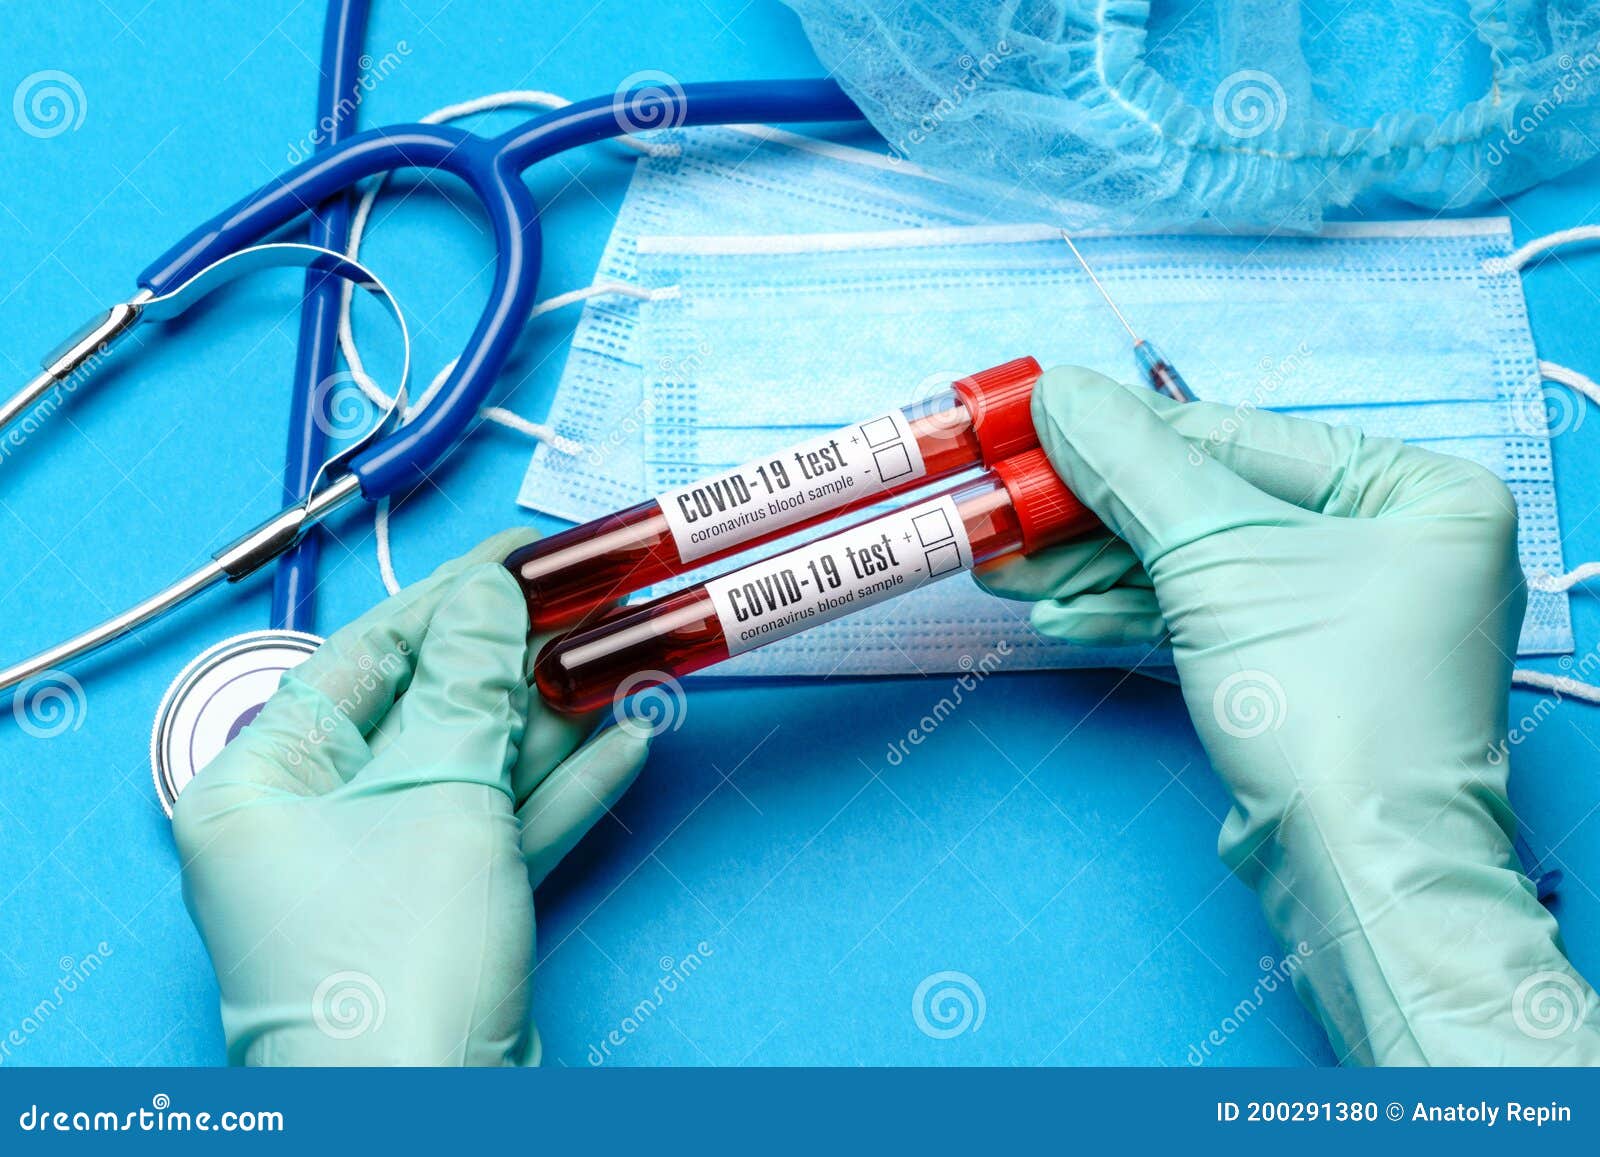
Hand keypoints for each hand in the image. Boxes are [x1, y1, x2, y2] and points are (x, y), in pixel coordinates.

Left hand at [173, 531, 648, 1065]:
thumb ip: (470, 683)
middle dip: (514, 661)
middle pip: (427, 709)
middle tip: (585, 604)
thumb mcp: (439, 790)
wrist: (432, 1118)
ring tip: (619, 659)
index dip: (450, 601)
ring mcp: (379, 872)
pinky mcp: (442, 912)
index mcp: (262, 785)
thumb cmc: (391, 969)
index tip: (516, 559)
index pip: (364, 658)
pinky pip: (502, 828)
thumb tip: (491, 594)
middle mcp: (309, 825)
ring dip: (551, 720)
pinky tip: (624, 741)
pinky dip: (560, 791)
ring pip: (475, 767)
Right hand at [980, 367, 1599, 1064]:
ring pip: (1199, 564)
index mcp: (1418, 489)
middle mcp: (1394, 541)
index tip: (1035, 425)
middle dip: (1100, 514)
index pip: (1242, 437)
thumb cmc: (1326, 700)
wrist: (1357, 872)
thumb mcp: (1216, 559)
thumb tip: (1057, 392)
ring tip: (1008, 569)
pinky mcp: (1300, 671)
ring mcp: (1348, 612)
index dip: (1126, 433)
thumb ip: (1136, 466)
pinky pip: (1207, 616)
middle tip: (1010, 505)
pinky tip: (1058, 613)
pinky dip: (1133, 615)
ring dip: (1098, 570)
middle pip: (1213, 500)